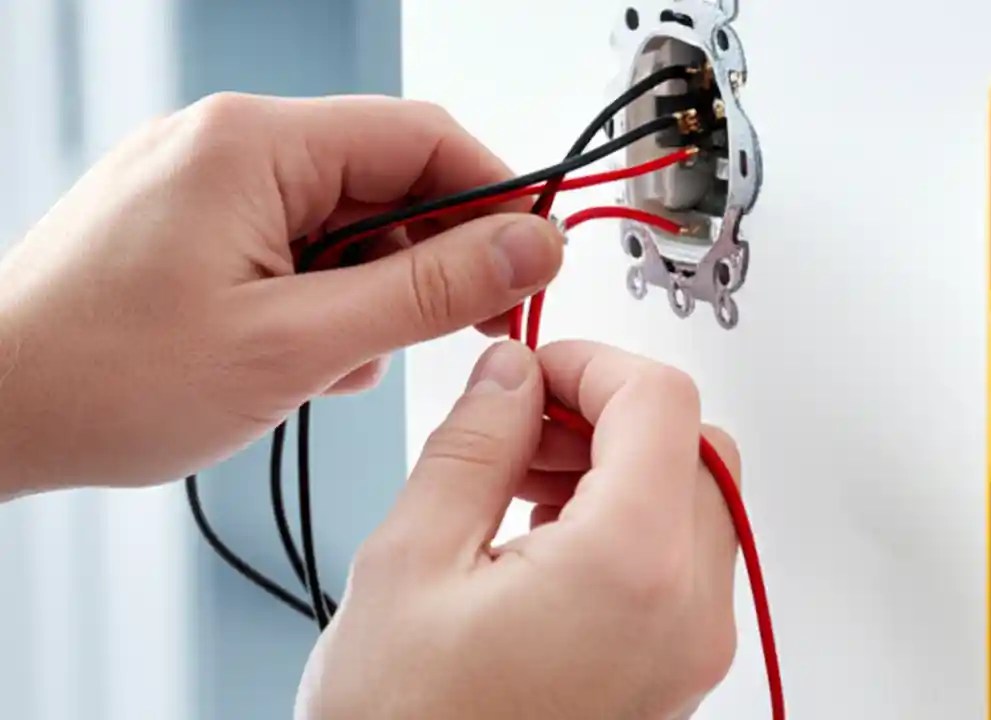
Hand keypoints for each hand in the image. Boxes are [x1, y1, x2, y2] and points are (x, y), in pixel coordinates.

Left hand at [0, 92, 562, 496]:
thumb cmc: (103, 377)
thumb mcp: (298, 345)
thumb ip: (427, 293)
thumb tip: (526, 251)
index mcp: (255, 144)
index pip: (423, 137)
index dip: (497, 197)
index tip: (534, 260)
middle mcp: (230, 144)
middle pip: (387, 178)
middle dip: (430, 259)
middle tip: (455, 329)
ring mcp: (207, 181)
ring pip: (345, 220)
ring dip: (370, 291)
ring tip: (332, 363)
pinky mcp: (194, 223)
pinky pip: (296, 243)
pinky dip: (320, 298)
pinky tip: (294, 355)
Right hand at [295, 340, 740, 719]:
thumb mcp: (410, 564)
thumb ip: (473, 444)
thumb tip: (509, 376)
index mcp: (630, 568)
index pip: (661, 400)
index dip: (592, 362)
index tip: (537, 367)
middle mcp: (687, 612)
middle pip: (695, 446)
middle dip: (609, 412)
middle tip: (526, 420)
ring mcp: (690, 651)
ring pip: (695, 500)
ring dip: (617, 464)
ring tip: (520, 481)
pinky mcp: (674, 674)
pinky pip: (679, 563)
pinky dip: (625, 522)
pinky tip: (542, 534)